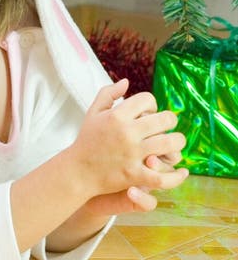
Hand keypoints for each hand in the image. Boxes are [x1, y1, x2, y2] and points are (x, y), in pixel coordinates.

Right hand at [71, 79, 187, 199]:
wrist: (78, 171)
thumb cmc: (87, 139)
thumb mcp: (93, 112)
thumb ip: (108, 93)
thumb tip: (127, 81)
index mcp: (117, 115)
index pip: (148, 99)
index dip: (152, 104)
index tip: (148, 113)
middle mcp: (126, 133)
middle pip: (164, 119)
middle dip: (169, 120)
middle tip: (166, 126)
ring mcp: (132, 155)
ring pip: (169, 143)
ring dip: (178, 142)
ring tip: (175, 143)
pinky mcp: (134, 175)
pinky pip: (162, 177)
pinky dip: (176, 176)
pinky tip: (182, 171)